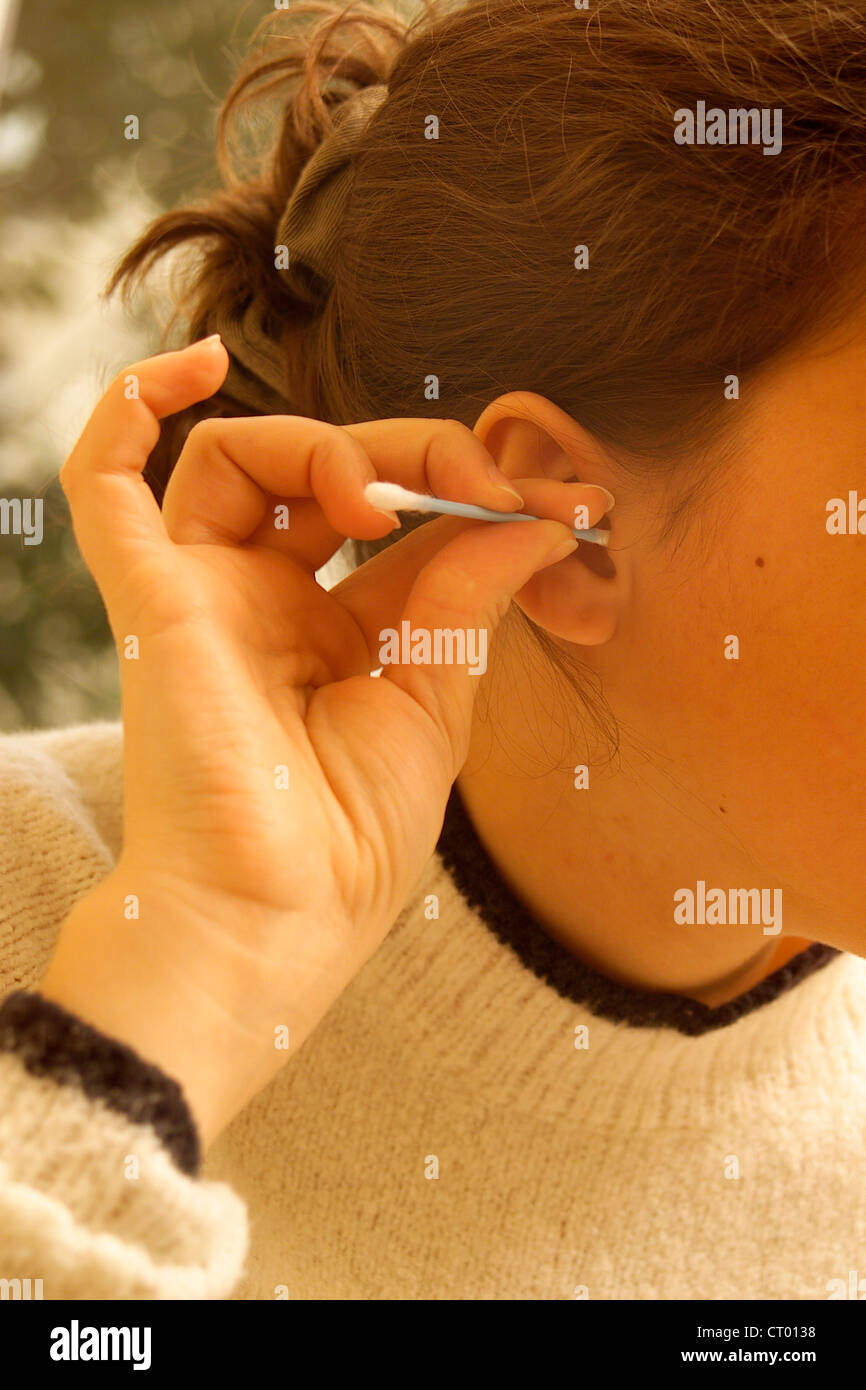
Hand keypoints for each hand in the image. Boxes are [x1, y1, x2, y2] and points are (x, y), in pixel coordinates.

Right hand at [38, 337, 610, 1146]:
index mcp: (335, 634)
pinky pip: (106, 481)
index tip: (556, 503)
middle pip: (322, 472)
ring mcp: (202, 595)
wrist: (271, 925)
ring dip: (320, 442)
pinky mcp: (148, 600)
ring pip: (237, 459)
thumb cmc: (348, 845)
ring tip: (375, 499)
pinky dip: (135, 409)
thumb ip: (470, 596)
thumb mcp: (436, 704)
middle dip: (411, 454)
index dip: (469, 492)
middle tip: (483, 482)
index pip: (397, 520)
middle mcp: (265, 605)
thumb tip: (537, 518)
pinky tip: (196, 364)